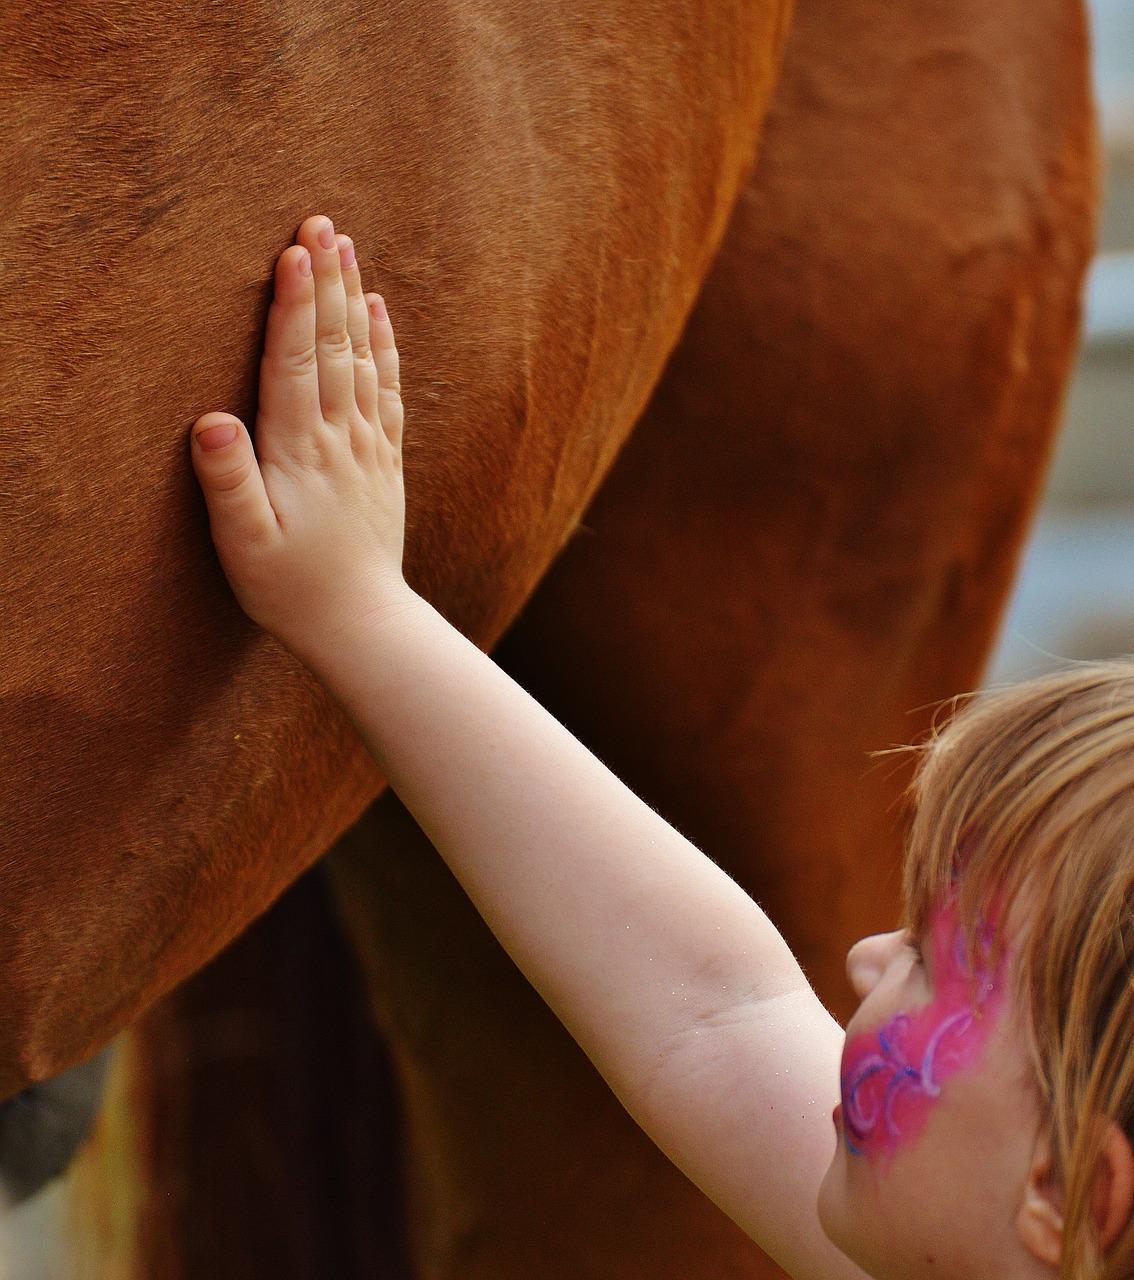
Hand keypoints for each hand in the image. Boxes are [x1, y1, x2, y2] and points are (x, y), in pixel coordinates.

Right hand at [190, 214, 408, 658]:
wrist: (360, 621)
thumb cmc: (291, 587)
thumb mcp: (245, 544)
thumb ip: (228, 483)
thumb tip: (209, 420)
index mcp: (301, 451)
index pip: (296, 363)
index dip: (294, 305)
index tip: (295, 250)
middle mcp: (340, 438)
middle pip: (333, 347)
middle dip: (326, 282)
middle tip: (322, 222)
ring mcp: (368, 446)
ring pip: (362, 359)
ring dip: (354, 301)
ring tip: (347, 247)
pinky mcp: (384, 460)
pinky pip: (387, 391)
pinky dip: (383, 347)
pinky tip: (379, 313)